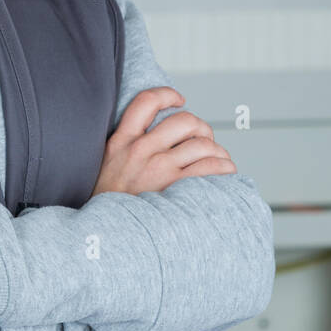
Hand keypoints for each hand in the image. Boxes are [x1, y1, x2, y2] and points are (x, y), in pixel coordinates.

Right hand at [92, 87, 236, 196]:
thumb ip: (125, 150)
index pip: (145, 102)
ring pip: (202, 144)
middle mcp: (140, 151)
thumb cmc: (109, 204)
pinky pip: (212, 167)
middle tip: (203, 140)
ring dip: (216, 150)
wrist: (107, 235)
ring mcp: (159, 169)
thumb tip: (157, 138)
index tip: (179, 100)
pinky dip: (224, 167)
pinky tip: (224, 173)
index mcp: (120, 142)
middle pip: (184, 120)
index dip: (167, 95)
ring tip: (217, 160)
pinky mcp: (175, 188)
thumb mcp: (105, 168)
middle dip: (201, 128)